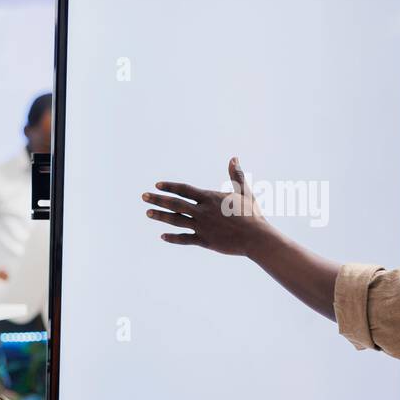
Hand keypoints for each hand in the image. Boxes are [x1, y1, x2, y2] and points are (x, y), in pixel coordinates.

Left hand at [143, 157, 272, 256]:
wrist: (256, 237)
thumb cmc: (252, 214)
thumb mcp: (243, 192)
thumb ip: (236, 175)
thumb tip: (234, 158)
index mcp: (209, 198)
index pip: (184, 190)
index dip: (170, 186)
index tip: (157, 184)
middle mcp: (202, 212)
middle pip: (174, 204)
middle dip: (158, 200)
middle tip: (144, 196)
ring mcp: (202, 227)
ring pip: (176, 221)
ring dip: (160, 216)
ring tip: (147, 213)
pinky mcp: (205, 241)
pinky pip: (185, 239)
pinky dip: (173, 238)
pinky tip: (162, 236)